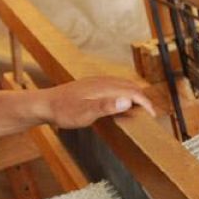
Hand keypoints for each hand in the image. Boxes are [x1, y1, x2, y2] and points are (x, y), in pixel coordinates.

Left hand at [40, 77, 154, 128]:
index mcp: (105, 88)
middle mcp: (103, 82)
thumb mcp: (86, 113)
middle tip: (149, 113)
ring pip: (123, 86)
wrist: (45, 104)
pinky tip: (119, 104)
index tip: (153, 115)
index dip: (146, 103)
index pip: (133, 93)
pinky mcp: (91, 87)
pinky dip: (123, 95)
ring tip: (138, 109)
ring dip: (134, 96)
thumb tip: (128, 101)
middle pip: (131, 87)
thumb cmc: (64, 111)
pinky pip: (114, 87)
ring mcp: (97, 83)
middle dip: (143, 98)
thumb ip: (107, 107)